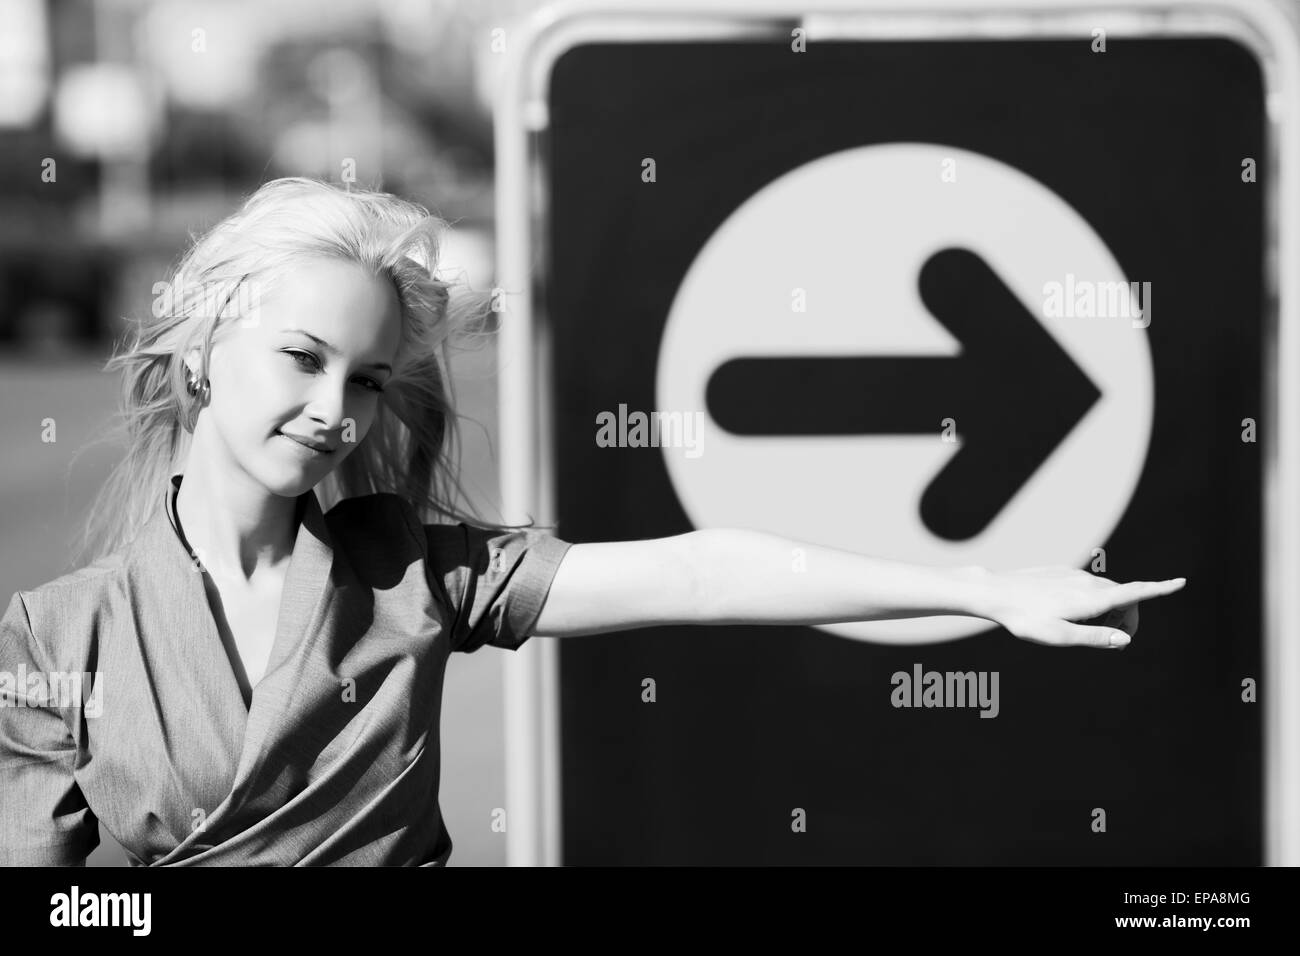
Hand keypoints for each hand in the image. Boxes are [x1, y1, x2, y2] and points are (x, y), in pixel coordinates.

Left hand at [975, 566, 1186, 648]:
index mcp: (1092, 598)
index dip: (1160, 589)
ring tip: (1088, 630)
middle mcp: (1087, 582)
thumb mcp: (1059, 636)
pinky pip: (1088, 587)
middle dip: (1128, 618)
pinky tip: (1070, 614)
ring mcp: (1074, 575)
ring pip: (1105, 592)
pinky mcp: (1062, 572)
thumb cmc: (1026, 619)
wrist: (996, 592)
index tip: (1181, 582)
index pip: (1134, 593)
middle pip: (1123, 597)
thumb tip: (1126, 639)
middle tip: (1115, 642)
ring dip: (1109, 611)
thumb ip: (1094, 638)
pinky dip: (1093, 602)